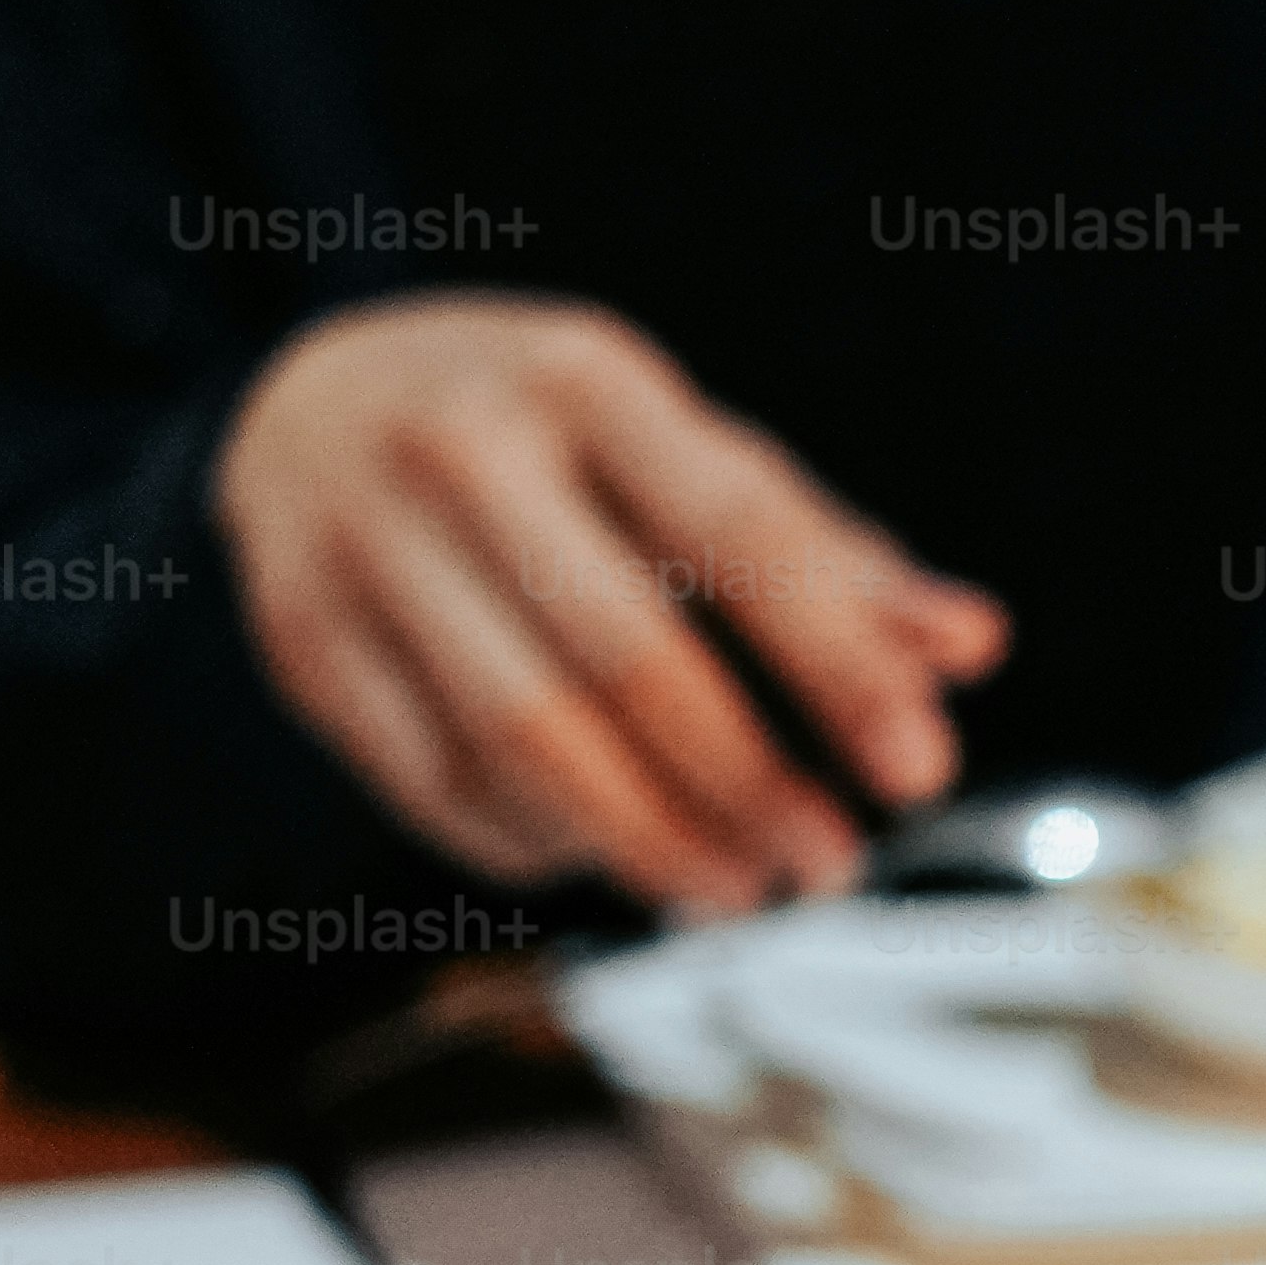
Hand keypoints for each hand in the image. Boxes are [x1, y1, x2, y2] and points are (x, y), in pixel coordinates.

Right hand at [218, 293, 1003, 919]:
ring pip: (526, 740)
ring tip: (737, 888)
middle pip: (625, 655)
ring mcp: (364, 545)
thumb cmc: (542, 438)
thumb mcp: (679, 448)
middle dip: (746, 783)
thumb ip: (826, 553)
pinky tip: (608, 851)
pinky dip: (544, 842)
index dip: (837, 663)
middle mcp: (460, 447)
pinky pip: (444, 785)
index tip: (918, 769)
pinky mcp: (304, 643)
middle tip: (828, 864)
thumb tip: (968, 646)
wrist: (296, 399)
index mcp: (584, 377)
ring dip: (652, 841)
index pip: (738, 530)